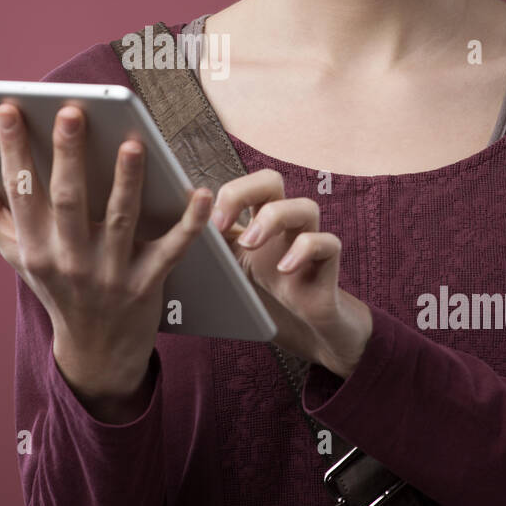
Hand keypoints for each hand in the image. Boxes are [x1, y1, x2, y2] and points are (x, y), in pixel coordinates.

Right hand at [0, 101, 214, 412]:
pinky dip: (190, 223)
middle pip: (68, 200)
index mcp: (34, 246)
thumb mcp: (15, 256)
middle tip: (70, 111)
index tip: (9, 108)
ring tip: (132, 143)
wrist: (97, 351)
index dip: (12, 148)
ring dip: (127, 180)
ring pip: (120, 218)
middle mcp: (69, 260)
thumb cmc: (56, 286)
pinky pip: (172, 249)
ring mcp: (110, 273)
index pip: (20, 190)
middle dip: (67, 154)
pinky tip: (200, 193)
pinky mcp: (148, 283)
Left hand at [210, 169, 372, 377]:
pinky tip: (283, 269)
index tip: (204, 216)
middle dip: (244, 192)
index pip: (244, 184)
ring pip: (305, 206)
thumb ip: (211, 243)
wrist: (306, 325)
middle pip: (272, 180)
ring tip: (250, 244)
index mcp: (258, 217)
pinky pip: (327, 242)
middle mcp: (285, 221)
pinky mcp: (328, 262)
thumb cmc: (267, 287)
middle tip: (221, 222)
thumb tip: (176, 221)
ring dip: (274, 218)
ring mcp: (309, 238)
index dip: (224, 192)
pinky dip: (305, 250)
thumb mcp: (232, 264)